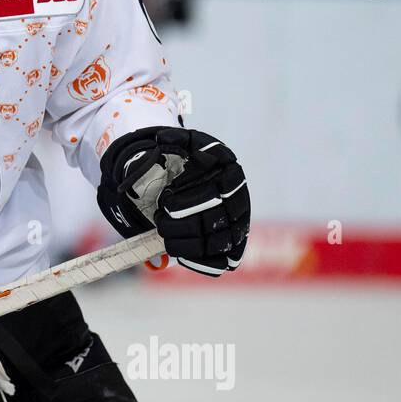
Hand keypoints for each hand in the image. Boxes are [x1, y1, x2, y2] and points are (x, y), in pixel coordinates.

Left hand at [97, 126, 248, 275]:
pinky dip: (197, 261)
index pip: (214, 195)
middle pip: (211, 222)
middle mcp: (241, 204)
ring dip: (181, 242)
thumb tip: (160, 139)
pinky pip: (219, 263)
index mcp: (233, 177)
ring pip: (213, 244)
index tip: (165, 200)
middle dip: (177, 223)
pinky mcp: (232, 249)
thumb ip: (177, 139)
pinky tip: (178, 252)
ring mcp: (239, 228)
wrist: (203, 181)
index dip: (187, 202)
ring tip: (164, 232)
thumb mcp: (189, 144)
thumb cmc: (194, 162)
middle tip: (159, 218)